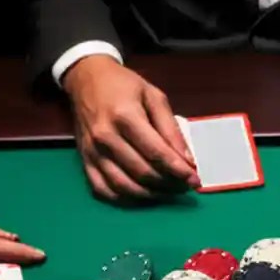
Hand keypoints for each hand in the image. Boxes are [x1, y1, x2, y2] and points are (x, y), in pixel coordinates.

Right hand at [63, 56, 199, 201]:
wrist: (86, 80)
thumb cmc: (123, 85)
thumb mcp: (154, 96)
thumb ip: (171, 129)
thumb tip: (187, 160)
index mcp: (124, 116)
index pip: (156, 153)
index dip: (179, 171)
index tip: (195, 181)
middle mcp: (105, 137)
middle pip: (142, 173)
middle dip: (169, 184)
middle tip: (185, 186)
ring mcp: (92, 153)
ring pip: (125, 187)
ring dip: (151, 195)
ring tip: (169, 191)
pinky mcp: (84, 162)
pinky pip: (104, 191)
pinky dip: (126, 199)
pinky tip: (143, 194)